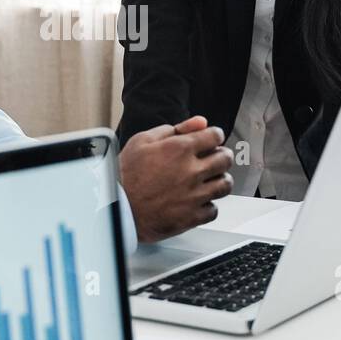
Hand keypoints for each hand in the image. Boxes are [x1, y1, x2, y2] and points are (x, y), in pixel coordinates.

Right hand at [119, 116, 233, 243]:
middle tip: (214, 159)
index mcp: (180, 149)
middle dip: (221, 156)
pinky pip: (213, 210)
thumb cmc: (124, 175)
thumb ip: (174, 129)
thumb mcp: (143, 141)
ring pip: (224, 185)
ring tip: (210, 180)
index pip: (215, 135)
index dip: (214, 136)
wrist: (115, 208)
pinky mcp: (191, 216)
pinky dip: (208, 205)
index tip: (210, 141)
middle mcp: (191, 171)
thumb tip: (200, 123)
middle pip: (225, 159)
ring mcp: (193, 195)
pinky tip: (198, 201)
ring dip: (219, 180)